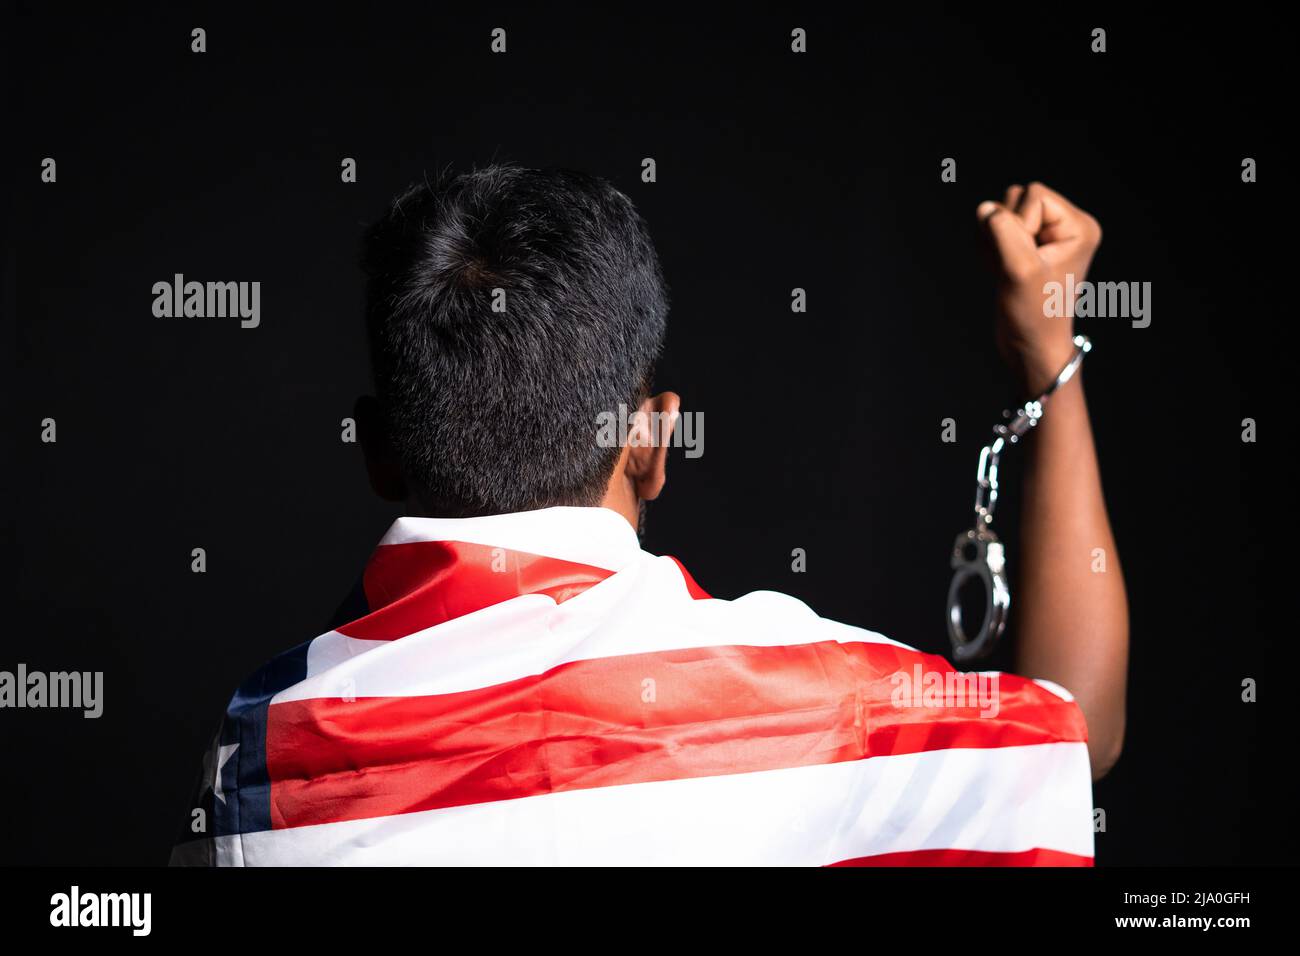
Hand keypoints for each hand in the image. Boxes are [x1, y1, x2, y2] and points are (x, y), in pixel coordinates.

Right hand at [977, 182, 1101, 391]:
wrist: (1031, 347)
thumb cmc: (1035, 315)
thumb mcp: (1019, 270)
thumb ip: (1002, 233)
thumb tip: (986, 208)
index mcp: (1078, 226)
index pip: (1034, 194)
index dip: (1018, 223)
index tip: (1024, 259)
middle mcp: (1065, 226)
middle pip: (1018, 197)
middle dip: (1004, 230)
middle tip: (1013, 265)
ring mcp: (1045, 237)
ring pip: (1003, 212)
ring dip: (993, 240)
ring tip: (1005, 270)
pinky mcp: (1026, 248)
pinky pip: (995, 229)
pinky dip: (990, 250)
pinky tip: (1001, 272)